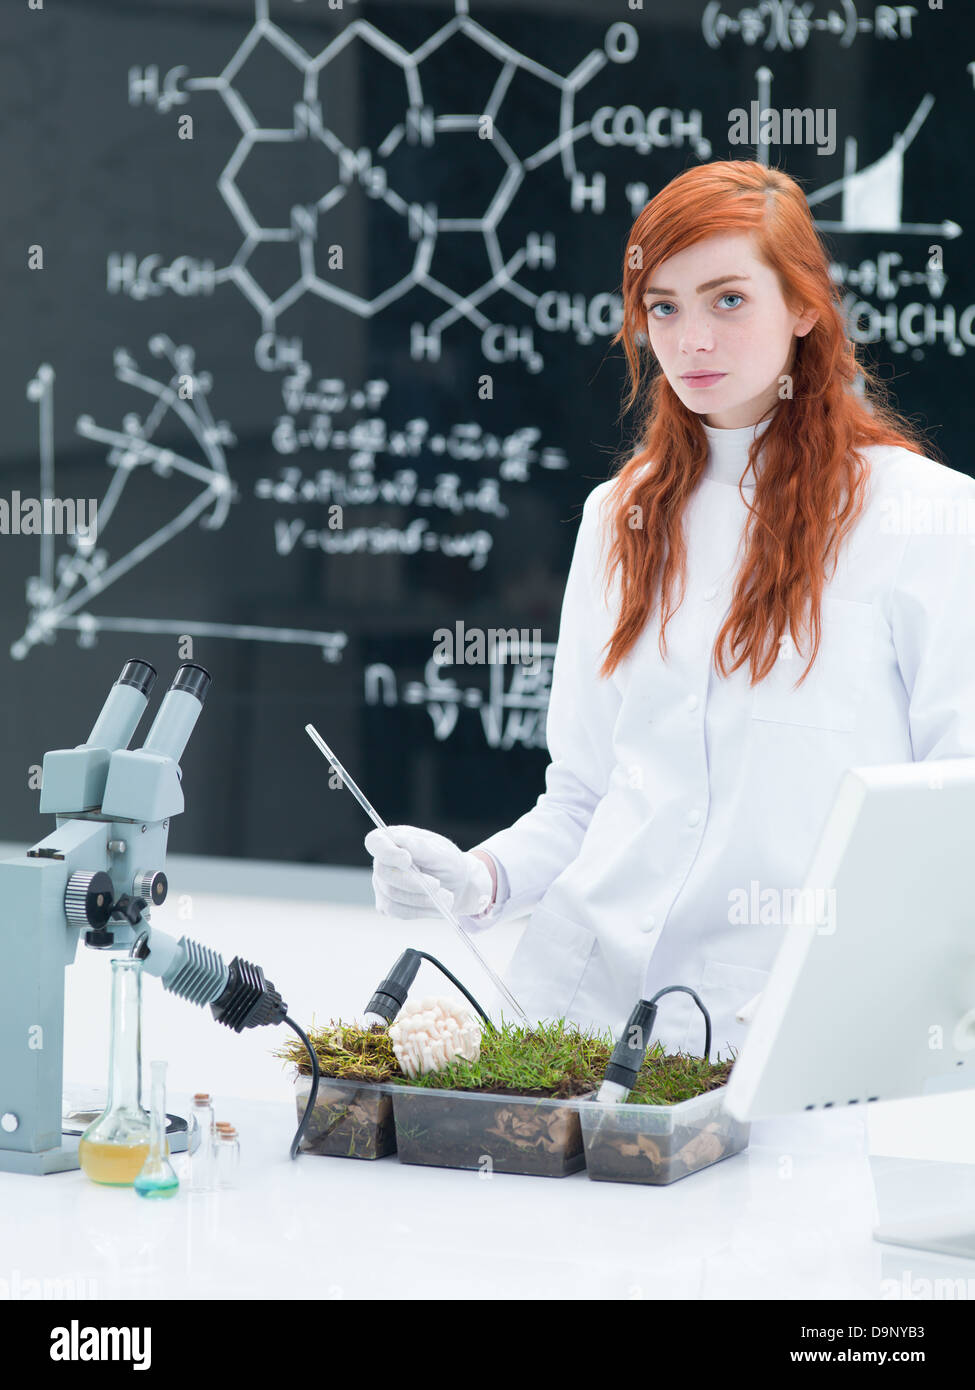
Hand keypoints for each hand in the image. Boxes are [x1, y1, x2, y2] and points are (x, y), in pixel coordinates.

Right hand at [364, 825, 494, 918]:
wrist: (456, 885)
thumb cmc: (447, 862)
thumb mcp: (443, 852)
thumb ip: (423, 847)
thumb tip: (403, 842)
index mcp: (393, 839)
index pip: (375, 842)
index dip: (387, 852)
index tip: (407, 860)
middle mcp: (382, 862)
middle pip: (384, 873)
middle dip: (412, 882)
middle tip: (437, 885)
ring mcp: (382, 885)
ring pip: (392, 897)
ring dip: (422, 900)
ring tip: (446, 897)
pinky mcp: (388, 905)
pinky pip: (398, 912)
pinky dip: (421, 911)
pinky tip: (437, 907)